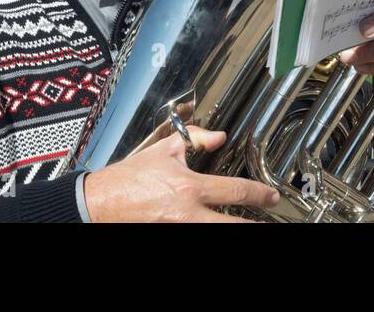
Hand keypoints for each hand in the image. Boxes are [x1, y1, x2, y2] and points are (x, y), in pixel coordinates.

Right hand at [82, 126, 279, 221]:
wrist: (102, 201)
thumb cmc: (130, 177)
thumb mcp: (165, 149)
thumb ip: (196, 140)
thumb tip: (218, 137)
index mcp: (189, 187)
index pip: (235, 191)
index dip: (259, 194)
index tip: (271, 196)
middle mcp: (188, 214)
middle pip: (233, 226)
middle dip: (256, 227)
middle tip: (271, 223)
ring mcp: (179, 230)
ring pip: (218, 234)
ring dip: (236, 230)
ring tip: (250, 227)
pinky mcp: (170, 235)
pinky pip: (197, 236)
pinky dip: (210, 230)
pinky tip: (218, 225)